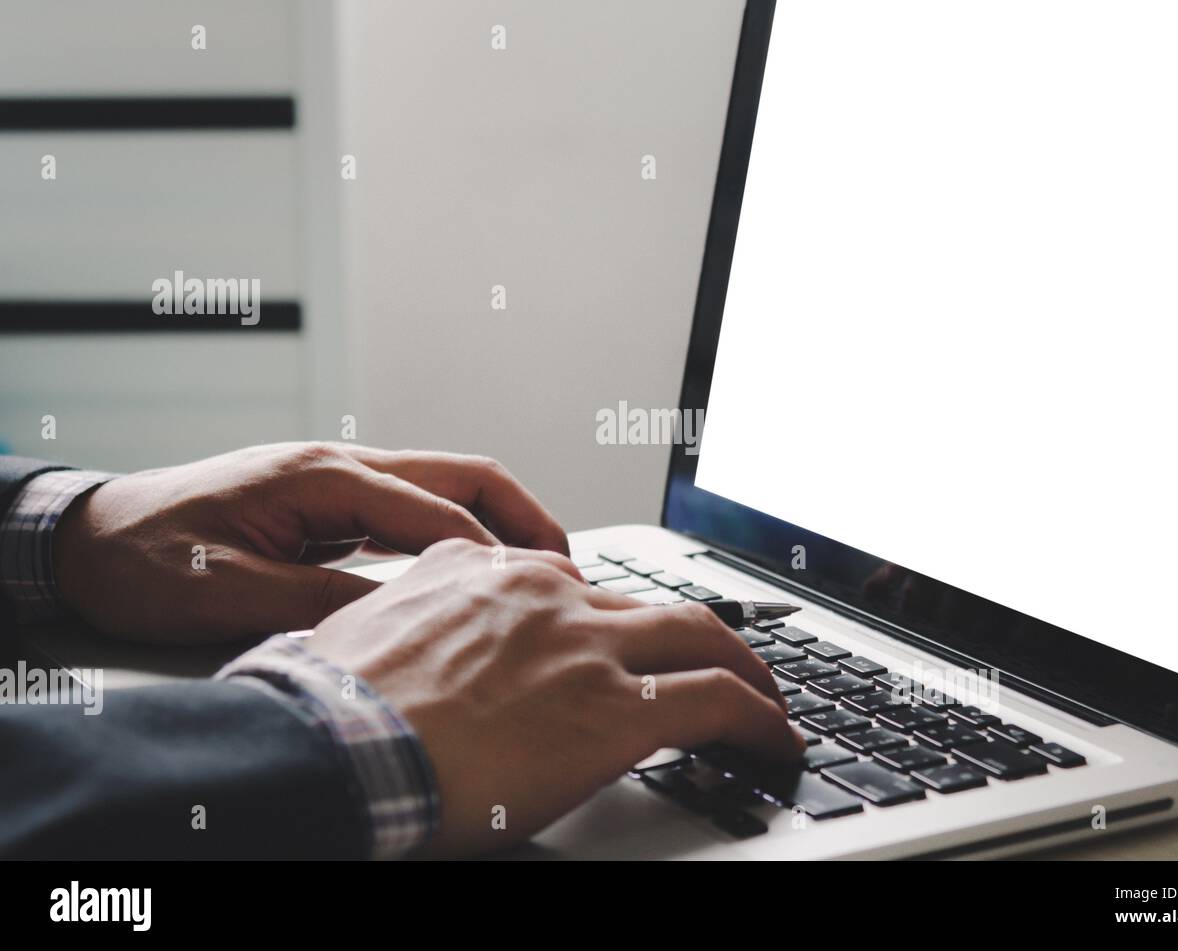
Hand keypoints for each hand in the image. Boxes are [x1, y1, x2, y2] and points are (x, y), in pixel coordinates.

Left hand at [52, 442, 567, 643]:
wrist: (84, 539)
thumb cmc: (143, 560)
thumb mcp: (229, 593)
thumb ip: (323, 603)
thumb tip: (406, 620)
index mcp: (323, 477)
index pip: (438, 514)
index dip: (495, 559)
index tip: (538, 596)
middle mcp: (340, 465)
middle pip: (462, 475)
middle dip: (524, 516)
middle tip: (569, 567)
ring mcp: (336, 480)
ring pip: (443, 488)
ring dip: (496, 525)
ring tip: (537, 573)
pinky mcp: (327, 503)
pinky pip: (412, 511)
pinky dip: (455, 537)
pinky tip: (470, 574)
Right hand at [307, 538, 804, 857]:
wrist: (327, 746)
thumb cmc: (324, 708)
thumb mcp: (356, 635)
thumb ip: (403, 620)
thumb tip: (402, 646)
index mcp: (482, 572)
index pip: (573, 586)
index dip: (608, 622)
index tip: (620, 647)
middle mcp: (546, 595)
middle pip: (649, 604)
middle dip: (695, 635)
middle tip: (720, 662)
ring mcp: (587, 645)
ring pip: (702, 636)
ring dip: (745, 668)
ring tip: (764, 700)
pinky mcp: (619, 706)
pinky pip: (720, 700)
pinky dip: (761, 718)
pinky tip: (774, 741)